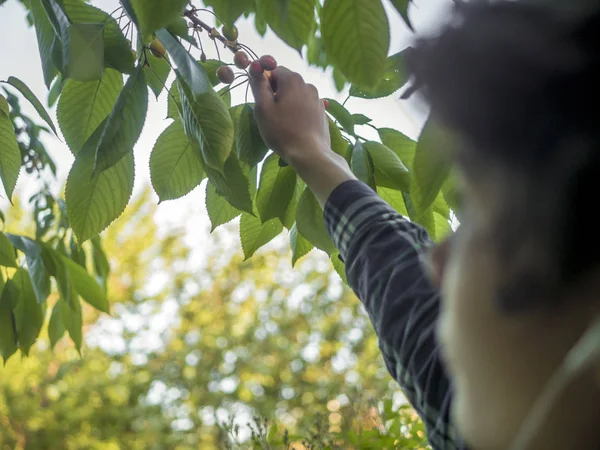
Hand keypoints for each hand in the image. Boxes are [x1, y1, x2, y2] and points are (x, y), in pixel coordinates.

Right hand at [250, 67, 355, 206]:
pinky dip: (298, 112)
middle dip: (276, 93)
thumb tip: (255, 70)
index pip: (274, 70)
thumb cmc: (282, 132)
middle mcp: (308, 85)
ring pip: (296, 95)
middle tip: (270, 114)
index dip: (264, 83)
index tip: (262, 100)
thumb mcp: (263, 109)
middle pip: (286, 82)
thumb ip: (258, 86)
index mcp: (293, 80)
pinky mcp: (322, 112)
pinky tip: (294, 127)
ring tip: (283, 123)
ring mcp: (317, 99)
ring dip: (287, 103)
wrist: (309, 154)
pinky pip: (305, 106)